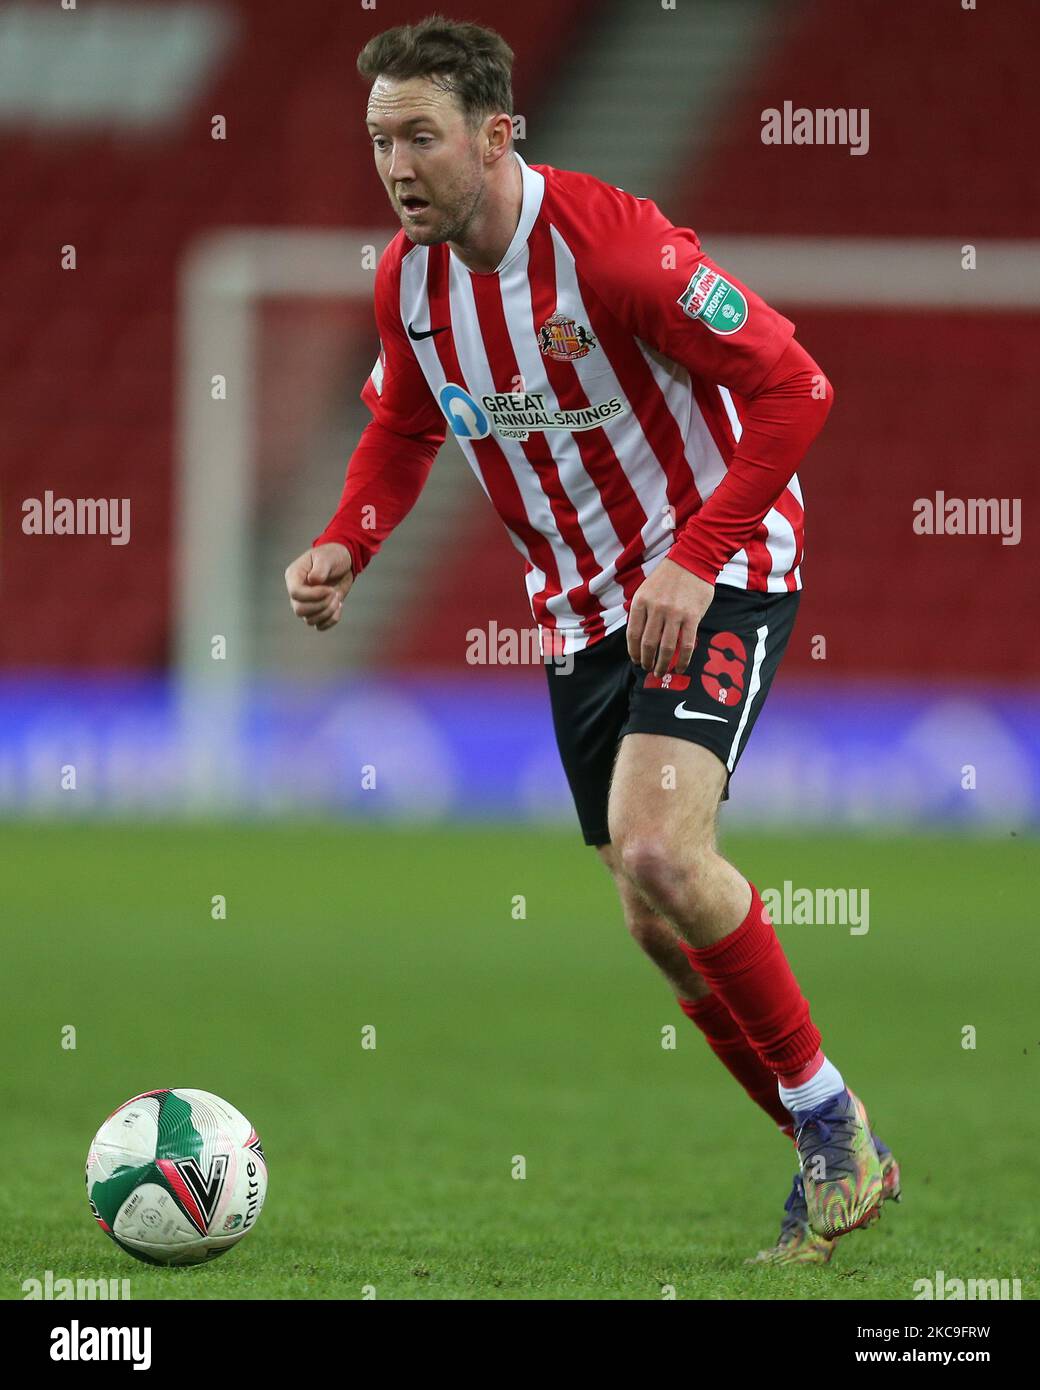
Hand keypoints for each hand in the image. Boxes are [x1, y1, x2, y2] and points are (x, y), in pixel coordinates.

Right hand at [284, 543, 353, 631]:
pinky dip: (331, 619)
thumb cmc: (332, 556)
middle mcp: (297, 592)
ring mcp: (306, 604)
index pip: (295, 593)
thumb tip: (313, 581)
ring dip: (327, 612)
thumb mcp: (327, 557)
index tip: (329, 589)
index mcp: (294, 576)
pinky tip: (339, 606)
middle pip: (300, 610)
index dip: (313, 595)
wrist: (344, 562)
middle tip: (334, 593)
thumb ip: (320, 569)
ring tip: (337, 598)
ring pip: (310, 620)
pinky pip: (320, 626)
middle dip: (321, 605)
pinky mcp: (317, 612)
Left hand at [627, 559, 713, 676]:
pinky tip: (680, 668)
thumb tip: (638, 637)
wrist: (692, 560)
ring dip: (662, 664)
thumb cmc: (667, 577)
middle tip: (648, 668)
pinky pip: (686, 644)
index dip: (633, 651)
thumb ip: (641, 611)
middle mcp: (656, 609)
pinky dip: (683, 660)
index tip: (635, 660)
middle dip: (646, 660)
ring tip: (661, 672)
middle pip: (648, 643)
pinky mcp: (692, 617)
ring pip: (666, 647)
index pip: (633, 634)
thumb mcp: (645, 589)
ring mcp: (674, 613)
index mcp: (641, 602)